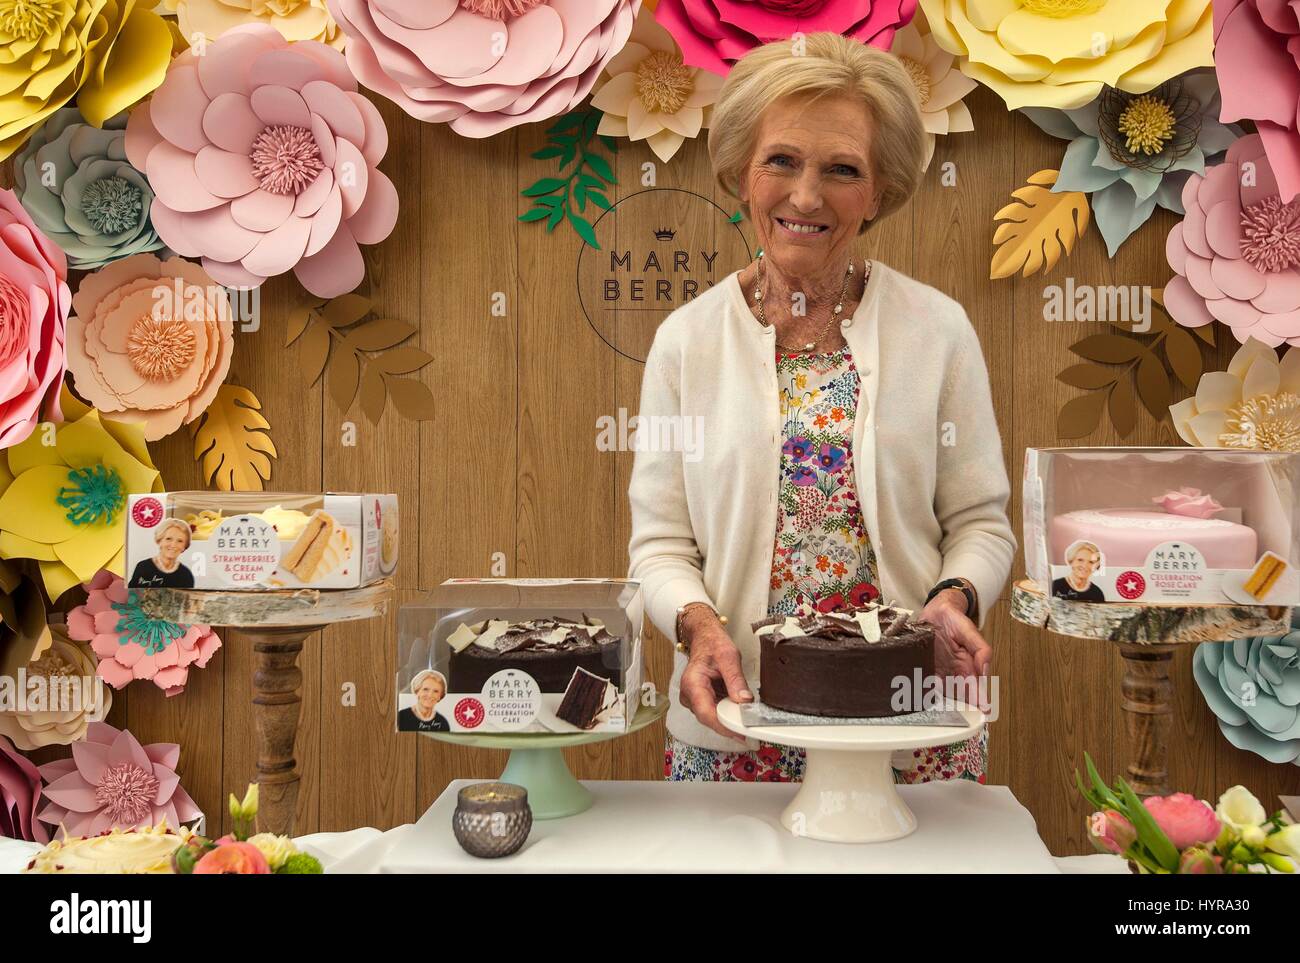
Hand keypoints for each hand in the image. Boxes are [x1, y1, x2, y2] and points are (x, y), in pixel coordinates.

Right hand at [678, 611, 751, 743]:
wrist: (705, 638)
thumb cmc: (713, 644)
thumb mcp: (729, 657)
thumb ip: (736, 679)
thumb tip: (744, 701)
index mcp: (692, 683)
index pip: (706, 712)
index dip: (724, 726)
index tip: (741, 732)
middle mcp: (689, 695)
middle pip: (709, 719)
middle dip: (730, 726)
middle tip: (750, 731)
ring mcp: (694, 700)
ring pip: (712, 718)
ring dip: (730, 720)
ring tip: (747, 722)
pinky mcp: (702, 701)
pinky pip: (715, 713)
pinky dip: (728, 714)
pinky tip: (740, 714)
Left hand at [920, 589, 991, 706]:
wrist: (935, 611)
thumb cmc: (955, 620)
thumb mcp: (969, 630)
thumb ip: (980, 650)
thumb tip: (985, 671)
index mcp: (967, 666)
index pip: (975, 687)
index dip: (979, 700)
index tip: (983, 712)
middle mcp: (953, 672)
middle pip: (958, 696)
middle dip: (960, 709)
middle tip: (959, 719)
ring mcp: (938, 672)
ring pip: (941, 694)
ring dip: (940, 705)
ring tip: (939, 715)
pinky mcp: (924, 668)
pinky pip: (924, 684)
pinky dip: (923, 693)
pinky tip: (920, 701)